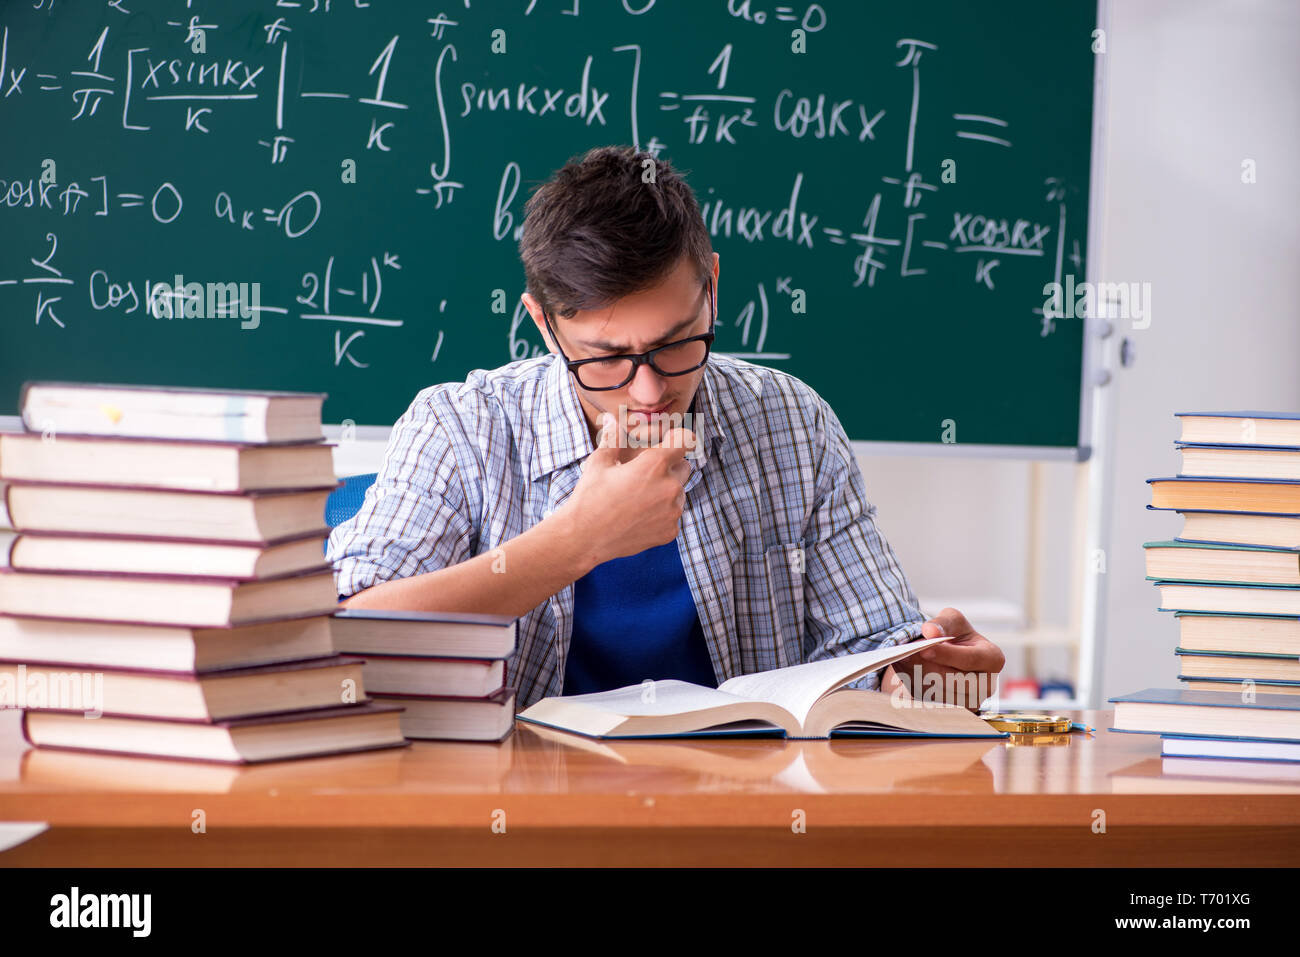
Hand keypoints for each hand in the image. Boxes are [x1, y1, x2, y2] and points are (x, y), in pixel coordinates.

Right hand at [556, 412, 695, 566]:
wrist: (583, 538)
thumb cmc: (589, 497)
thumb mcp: (600, 462)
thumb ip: (614, 438)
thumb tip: (612, 418)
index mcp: (654, 465)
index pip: (686, 440)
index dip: (677, 439)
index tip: (668, 443)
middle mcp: (669, 487)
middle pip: (684, 467)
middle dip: (669, 467)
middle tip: (644, 474)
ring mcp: (672, 512)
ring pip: (679, 492)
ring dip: (666, 491)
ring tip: (638, 498)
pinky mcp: (670, 531)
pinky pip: (673, 514)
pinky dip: (662, 513)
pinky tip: (639, 516)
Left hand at [884, 607, 1004, 710]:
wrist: (947, 655)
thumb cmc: (954, 635)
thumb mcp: (952, 620)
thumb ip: (942, 623)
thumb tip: (930, 632)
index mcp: (993, 659)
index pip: (970, 659)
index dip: (947, 655)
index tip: (924, 649)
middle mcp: (986, 684)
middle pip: (955, 680)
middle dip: (928, 667)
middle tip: (906, 655)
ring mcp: (971, 701)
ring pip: (941, 694)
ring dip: (919, 677)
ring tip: (905, 661)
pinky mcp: (953, 711)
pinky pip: (933, 702)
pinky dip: (917, 687)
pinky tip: (909, 672)